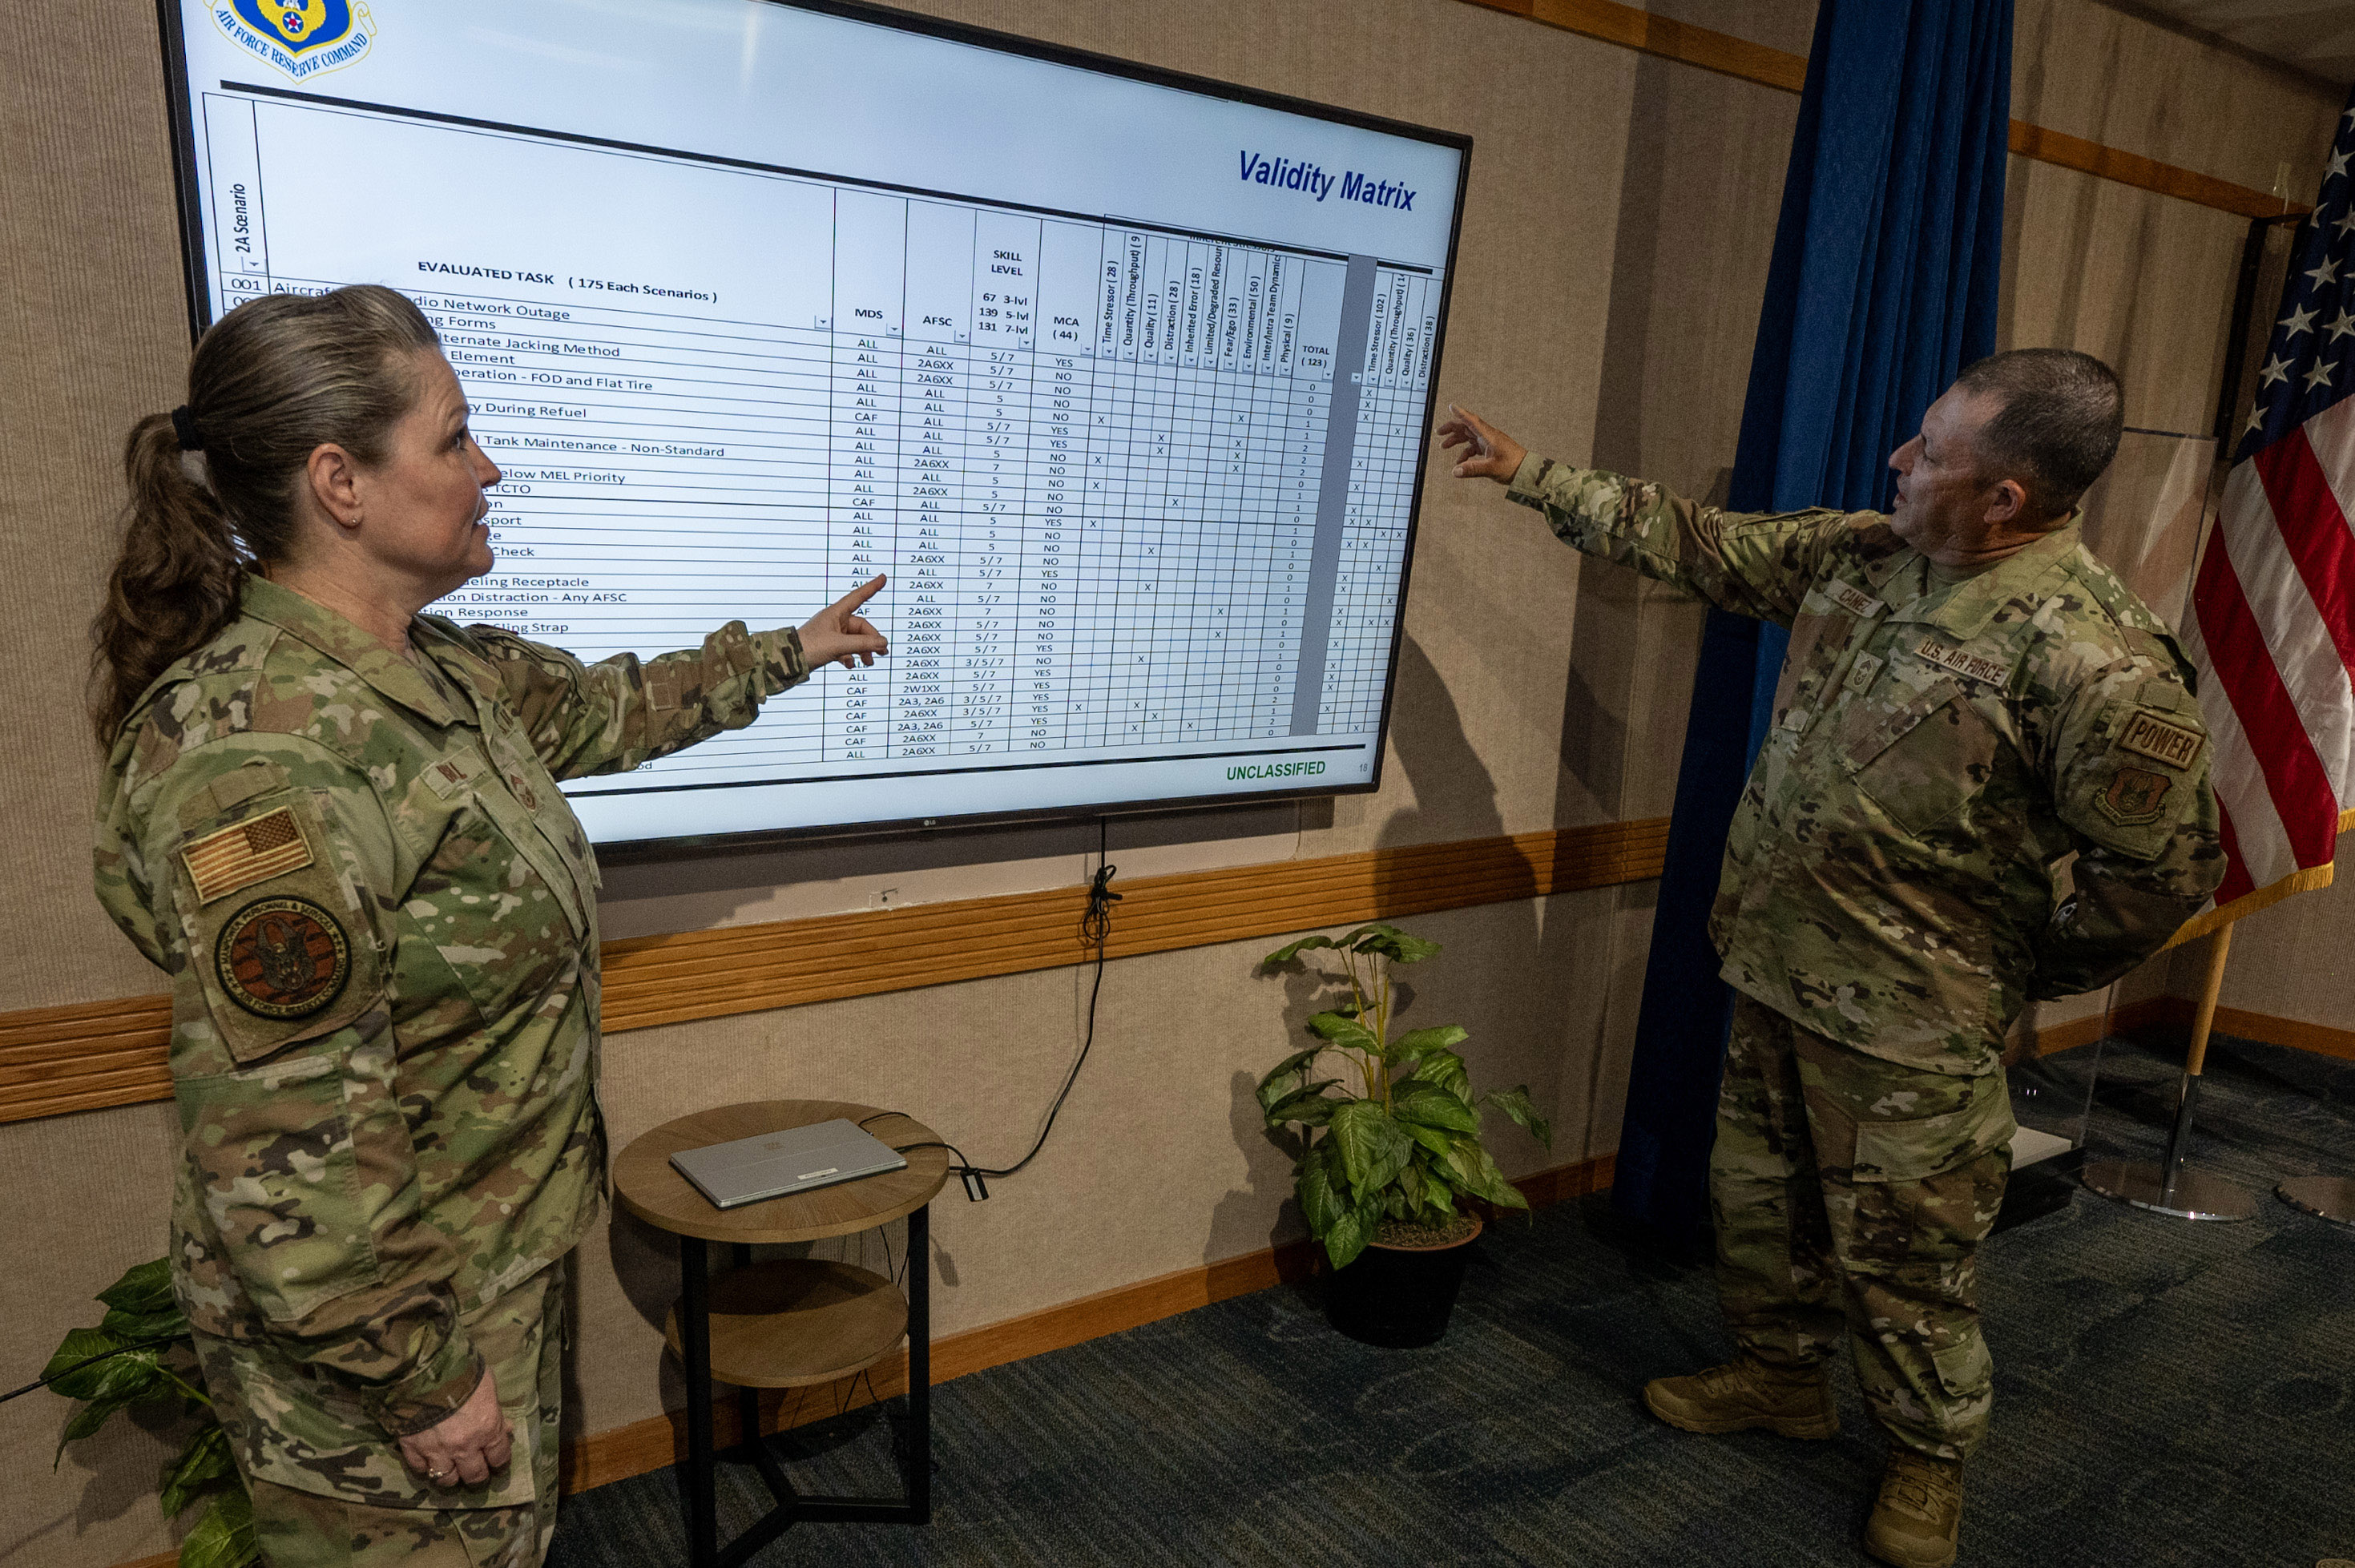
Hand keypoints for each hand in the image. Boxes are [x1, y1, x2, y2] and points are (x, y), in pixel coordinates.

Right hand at [397, 1367, 508, 1489]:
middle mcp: (464, 1447)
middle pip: (474, 1475)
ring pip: (446, 1479)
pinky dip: (424, 1468)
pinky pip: (419, 1469)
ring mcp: (437, 1451)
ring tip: (451, 1471)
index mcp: (487, 1429)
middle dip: (477, 1477)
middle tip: (476, 1475)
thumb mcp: (488, 1386)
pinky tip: (427, 1463)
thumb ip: (496, 1410)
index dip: (500, 1463)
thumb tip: (506, 1427)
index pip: (499, 1457)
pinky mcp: (412, 1449)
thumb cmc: (462, 1371)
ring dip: (451, 1477)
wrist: (423, 1370)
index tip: (498, 1466)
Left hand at [799, 574, 889, 669]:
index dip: (871, 588)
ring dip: (864, 650)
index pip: (858, 597)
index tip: (883, 578)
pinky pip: (846, 648)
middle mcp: (835, 621)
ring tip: (868, 662)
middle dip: (871, 640)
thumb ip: (863, 644)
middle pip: (861, 627)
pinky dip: (850, 656)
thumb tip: (883, 643)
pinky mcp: (829, 646)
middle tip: (881, 653)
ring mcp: (832, 634)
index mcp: (836, 613)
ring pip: (855, 639)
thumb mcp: (839, 645)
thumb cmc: (809, 647)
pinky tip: (849, 664)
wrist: (789, 661)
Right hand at [1435, 404, 1526, 484]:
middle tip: (1439, 432)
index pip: (1472, 420)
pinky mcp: (1491, 450)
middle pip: (1467, 427)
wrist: (1527, 470)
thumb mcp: (1491, 468)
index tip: (1451, 406)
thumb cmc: (1514, 466)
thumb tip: (1455, 470)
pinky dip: (1465, 452)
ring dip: (1457, 440)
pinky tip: (1461, 461)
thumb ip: (1473, 469)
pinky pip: (1474, 447)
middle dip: (1452, 428)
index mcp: (1489, 435)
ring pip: (1469, 436)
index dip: (1461, 413)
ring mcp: (1489, 442)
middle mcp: (1488, 436)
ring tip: (1444, 446)